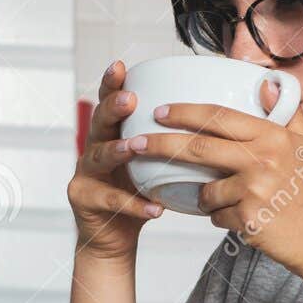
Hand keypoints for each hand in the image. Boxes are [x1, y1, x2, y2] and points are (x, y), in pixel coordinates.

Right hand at [67, 61, 162, 260]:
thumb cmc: (140, 194)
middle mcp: (95, 148)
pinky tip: (154, 208)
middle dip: (113, 108)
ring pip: (98, 157)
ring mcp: (86, 174)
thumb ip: (173, 143)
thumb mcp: (155, 164)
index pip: (111, 103)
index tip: (121, 65)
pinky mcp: (84, 200)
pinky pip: (111, 201)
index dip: (112, 83)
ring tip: (134, 146)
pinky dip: (134, 204)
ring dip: (117, 150)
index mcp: (113, 134)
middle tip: (130, 98)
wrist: (116, 237)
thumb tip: (217, 121)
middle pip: (99, 122)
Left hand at [139, 84, 302, 280]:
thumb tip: (267, 82)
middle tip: (134, 145)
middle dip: (160, 145)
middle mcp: (263, 159)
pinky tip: (247, 221)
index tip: (159, 112)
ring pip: (206, 191)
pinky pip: (217, 217)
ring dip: (208, 198)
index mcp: (274, 136)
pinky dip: (224, 220)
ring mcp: (255, 190)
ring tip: (233, 203)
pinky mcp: (248, 219)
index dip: (184, 113)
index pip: (219, 117)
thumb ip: (288, 113)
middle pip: (198, 148)